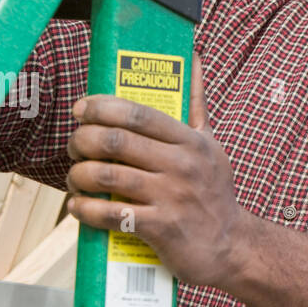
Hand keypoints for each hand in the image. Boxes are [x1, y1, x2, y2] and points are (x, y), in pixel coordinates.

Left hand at [65, 52, 249, 288]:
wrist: (233, 246)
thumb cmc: (215, 193)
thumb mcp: (212, 146)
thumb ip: (197, 105)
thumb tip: (193, 59)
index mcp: (191, 142)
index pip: (138, 113)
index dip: (101, 107)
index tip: (81, 110)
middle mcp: (182, 166)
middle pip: (116, 141)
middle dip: (82, 141)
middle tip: (75, 147)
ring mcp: (172, 197)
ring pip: (108, 176)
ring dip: (79, 176)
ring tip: (74, 178)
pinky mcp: (162, 228)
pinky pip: (112, 214)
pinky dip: (86, 210)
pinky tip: (78, 207)